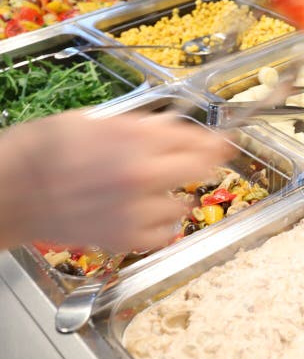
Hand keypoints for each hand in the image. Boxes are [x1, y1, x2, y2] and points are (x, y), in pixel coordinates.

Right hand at [0, 111, 235, 251]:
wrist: (10, 190)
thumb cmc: (46, 149)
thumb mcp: (95, 121)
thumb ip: (141, 126)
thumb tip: (173, 128)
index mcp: (137, 140)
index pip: (197, 140)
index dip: (216, 141)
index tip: (226, 143)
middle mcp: (143, 174)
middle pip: (201, 170)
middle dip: (203, 164)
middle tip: (200, 163)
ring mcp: (136, 210)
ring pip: (183, 204)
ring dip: (174, 197)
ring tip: (149, 192)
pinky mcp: (125, 238)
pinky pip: (164, 234)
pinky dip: (160, 226)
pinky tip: (143, 215)